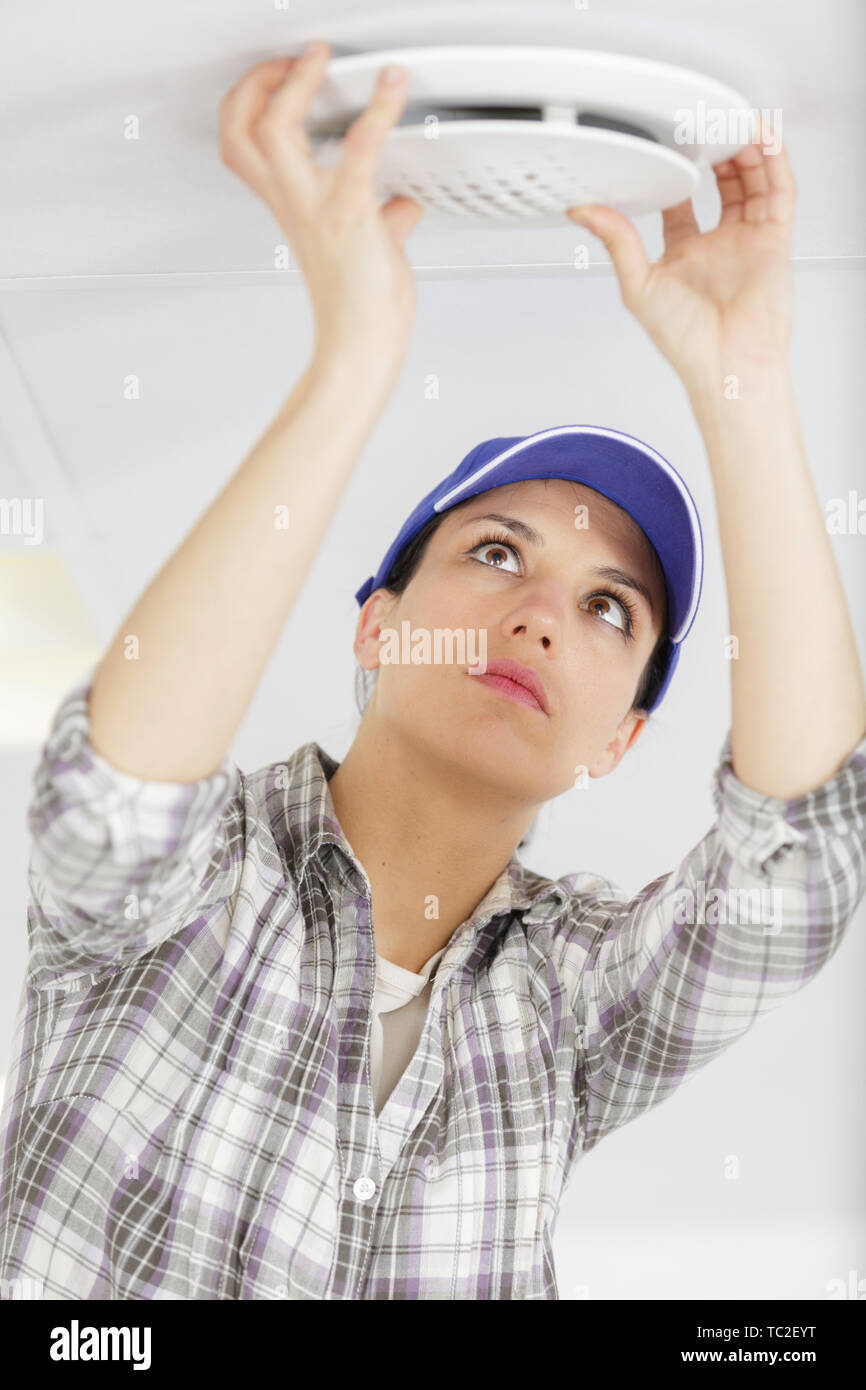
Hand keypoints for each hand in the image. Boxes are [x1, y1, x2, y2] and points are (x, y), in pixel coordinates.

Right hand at [219, 43, 424, 363]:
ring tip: (319, 60)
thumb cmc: (363, 307)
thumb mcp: (372, 250)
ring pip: (272, 132)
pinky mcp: (351, 213)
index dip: (250, 102)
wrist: (364, 344)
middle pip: (240, 130)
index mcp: (291, 206)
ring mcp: (318, 206)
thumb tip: (402, 207)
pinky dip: (379, 109)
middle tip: (289, 62)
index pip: (243, 145)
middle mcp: (295, 202)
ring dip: (294, 84)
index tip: (277, 76)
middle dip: (256, 83)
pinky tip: (392, 85)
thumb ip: (386, 221)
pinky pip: (360, 149)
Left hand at [566, 135, 796, 391]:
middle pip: (723, 186)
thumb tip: (584, 211)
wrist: (726, 363)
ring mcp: (748, 241)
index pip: (683, 204)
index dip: (677, 173)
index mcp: (685, 255)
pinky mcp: (774, 240)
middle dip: (715, 152)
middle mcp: (719, 246)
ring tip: (730, 120)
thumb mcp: (637, 284)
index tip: (668, 146)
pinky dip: (773, 161)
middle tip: (702, 123)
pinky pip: (780, 192)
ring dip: (744, 149)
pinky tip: (762, 137)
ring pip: (752, 182)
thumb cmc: (687, 341)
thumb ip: (616, 241)